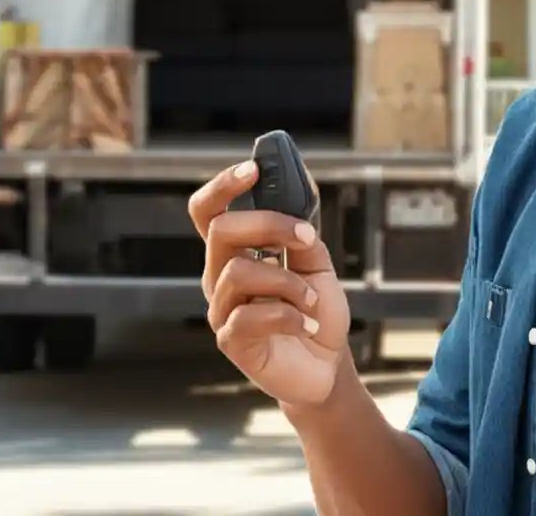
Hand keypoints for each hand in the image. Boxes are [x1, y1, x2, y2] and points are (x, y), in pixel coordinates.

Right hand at [189, 160, 351, 406]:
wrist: (327, 366)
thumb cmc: (316, 314)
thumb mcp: (318, 267)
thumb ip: (304, 233)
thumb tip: (301, 187)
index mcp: (236, 253)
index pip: (208, 212)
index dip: (222, 186)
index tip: (253, 169)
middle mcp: (219, 278)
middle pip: (222, 231)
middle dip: (270, 225)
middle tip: (307, 238)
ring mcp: (222, 310)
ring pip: (240, 271)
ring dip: (288, 281)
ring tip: (310, 301)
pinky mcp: (231, 341)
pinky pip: (253, 315)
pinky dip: (292, 315)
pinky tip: (308, 326)